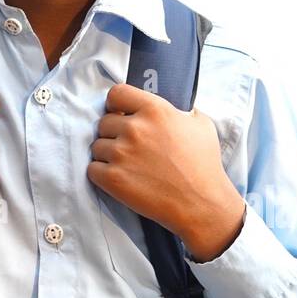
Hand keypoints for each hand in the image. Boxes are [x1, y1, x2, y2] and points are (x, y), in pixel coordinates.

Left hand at [88, 83, 245, 261]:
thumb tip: (170, 105)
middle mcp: (135, 128)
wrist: (201, 204)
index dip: (116, 104)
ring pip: (97, 146)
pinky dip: (102, 174)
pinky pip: (92, 169)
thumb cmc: (204, 165)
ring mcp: (121, 153)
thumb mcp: (200, 124)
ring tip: (128, 165)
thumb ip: (179, 110)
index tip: (119, 113)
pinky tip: (120, 178)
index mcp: (155, 110)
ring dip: (107, 155)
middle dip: (113, 133)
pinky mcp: (113, 178)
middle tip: (129, 147)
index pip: (117, 93)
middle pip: (104, 122)